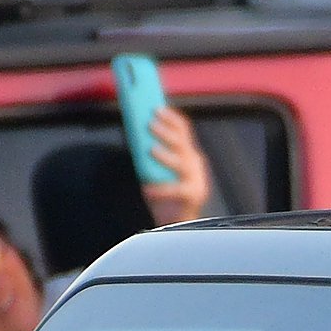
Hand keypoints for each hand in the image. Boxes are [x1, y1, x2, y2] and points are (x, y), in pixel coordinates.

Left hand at [139, 105, 213, 225]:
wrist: (175, 222)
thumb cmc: (164, 194)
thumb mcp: (156, 168)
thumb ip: (150, 153)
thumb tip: (134, 135)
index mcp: (187, 153)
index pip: (183, 130)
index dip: (171, 118)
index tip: (156, 108)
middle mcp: (194, 163)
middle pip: (182, 143)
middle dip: (166, 131)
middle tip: (150, 124)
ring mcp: (196, 179)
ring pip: (182, 162)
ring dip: (166, 154)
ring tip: (151, 149)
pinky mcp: (193, 195)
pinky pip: (176, 189)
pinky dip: (160, 188)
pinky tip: (147, 188)